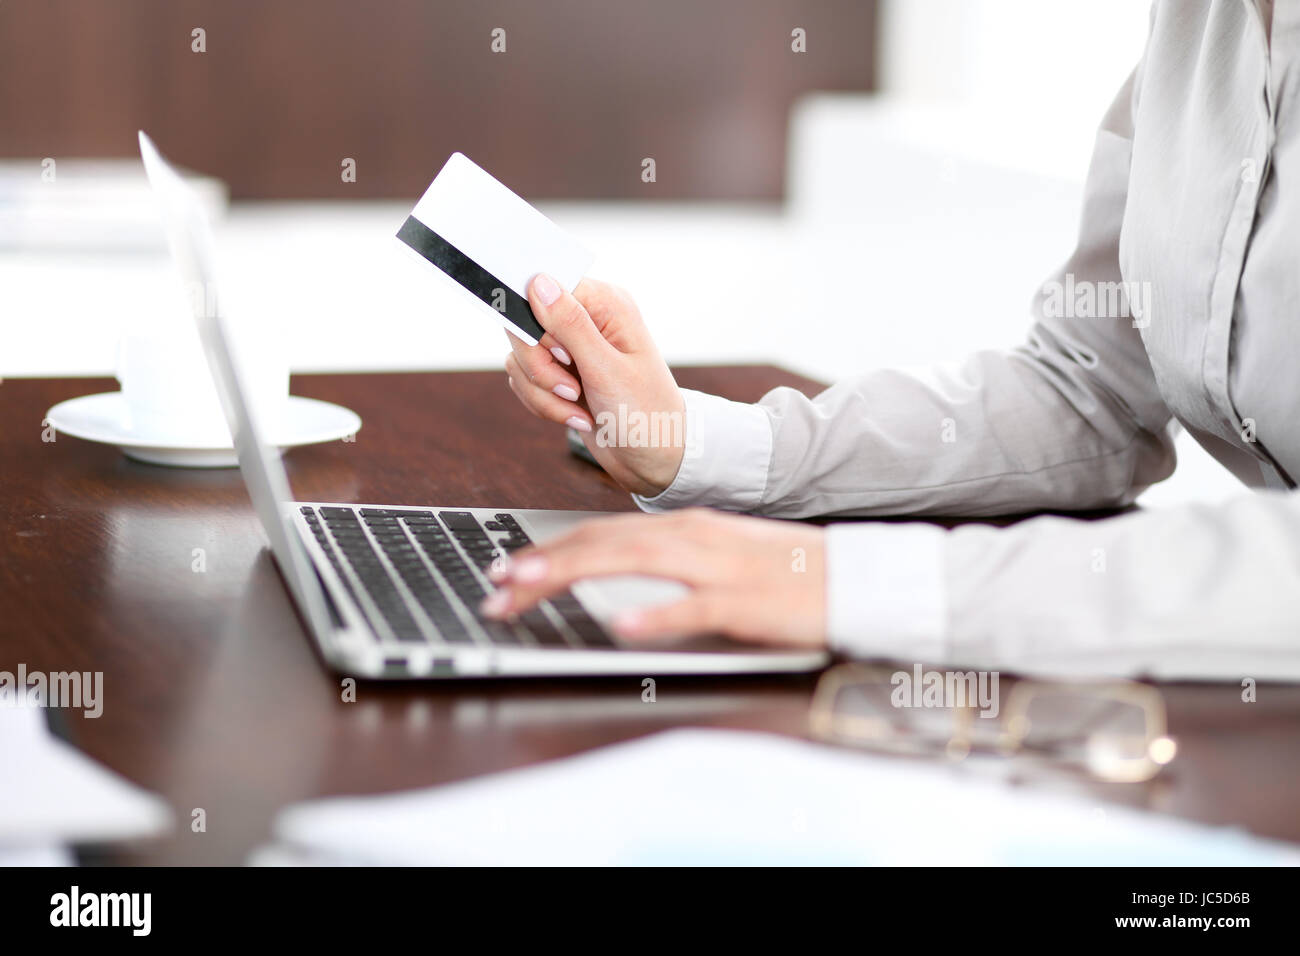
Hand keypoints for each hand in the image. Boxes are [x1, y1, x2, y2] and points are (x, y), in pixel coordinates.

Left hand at [481, 509, 827, 648]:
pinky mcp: (744, 600)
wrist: (851, 575)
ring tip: (528, 592)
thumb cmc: (783, 573)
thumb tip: (616, 580)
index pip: (601, 533)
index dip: (548, 550)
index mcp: (682, 527)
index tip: (508, 569)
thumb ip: (667, 564)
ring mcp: (717, 566)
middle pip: (602, 543)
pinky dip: (653, 615)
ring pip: (631, 562)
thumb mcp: (717, 558)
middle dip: (541, 564)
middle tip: (495, 586)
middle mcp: (691, 536)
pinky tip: (619, 627)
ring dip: (572, 575)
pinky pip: (692, 606)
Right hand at [504, 275, 684, 497]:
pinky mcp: (557, 373)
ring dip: (542, 392)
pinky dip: (542, 403)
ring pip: (520, 357)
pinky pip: (524, 379)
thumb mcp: (606, 369)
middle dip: (540, 367)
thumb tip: (538, 281)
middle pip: (525, 325)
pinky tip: (576, 416)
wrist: (652, 459)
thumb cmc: (644, 412)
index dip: (541, 325)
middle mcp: (586, 320)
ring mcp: (570, 348)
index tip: (563, 356)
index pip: (545, 288)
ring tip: (579, 408)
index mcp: (606, 304)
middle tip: (572, 389)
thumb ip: (570, 324)